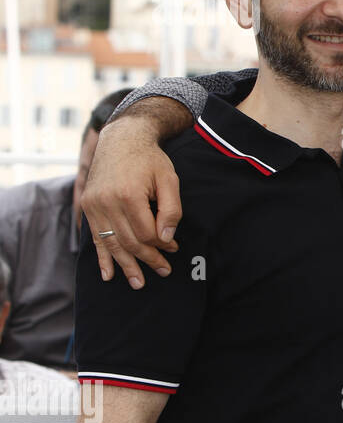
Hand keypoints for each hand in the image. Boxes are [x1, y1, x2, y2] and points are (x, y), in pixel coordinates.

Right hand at [81, 117, 181, 287]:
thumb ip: (171, 209)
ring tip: (138, 283)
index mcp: (128, 195)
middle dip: (147, 259)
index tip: (174, 248)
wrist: (121, 140)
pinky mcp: (87, 206)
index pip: (146, 232)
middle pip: (128, 241)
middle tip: (164, 271)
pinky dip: (102, 257)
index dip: (161, 244)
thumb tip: (166, 239)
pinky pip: (95, 237)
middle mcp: (106, 202)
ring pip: (111, 243)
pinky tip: (108, 274)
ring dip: (125, 265)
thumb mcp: (169, 179)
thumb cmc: (150, 160)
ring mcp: (93, 205)